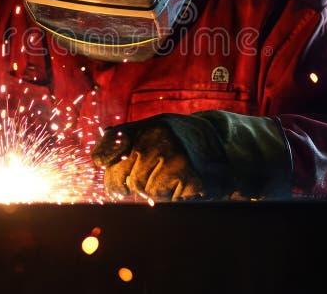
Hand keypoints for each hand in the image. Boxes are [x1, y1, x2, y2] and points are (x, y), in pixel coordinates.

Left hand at [90, 111, 292, 201]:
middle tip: (151, 175)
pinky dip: (171, 197)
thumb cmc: (187, 141)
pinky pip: (163, 199)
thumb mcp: (158, 129)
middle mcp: (156, 138)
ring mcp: (172, 157)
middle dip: (129, 184)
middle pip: (118, 180)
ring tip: (173, 176)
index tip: (108, 164)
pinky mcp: (187, 177)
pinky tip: (184, 184)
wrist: (229, 147)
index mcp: (146, 126)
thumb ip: (129, 138)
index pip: (106, 149)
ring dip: (153, 191)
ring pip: (141, 192)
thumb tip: (96, 157)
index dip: (104, 162)